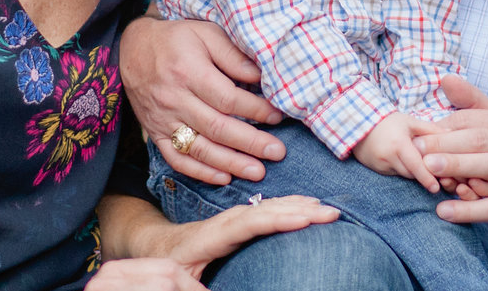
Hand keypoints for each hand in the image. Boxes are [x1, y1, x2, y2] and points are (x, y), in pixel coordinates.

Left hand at [93, 195, 340, 288]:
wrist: (156, 246)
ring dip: (298, 206)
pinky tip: (306, 206)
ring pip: (269, 207)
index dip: (277, 219)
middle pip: (265, 210)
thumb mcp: (179, 279)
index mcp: (212, 236)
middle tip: (330, 213)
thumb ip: (197, 287)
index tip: (304, 219)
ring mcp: (232, 217)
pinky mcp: (238, 219)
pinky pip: (267, 209)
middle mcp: (225, 221)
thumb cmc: (168, 266)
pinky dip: (289, 206)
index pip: (249, 223)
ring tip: (325, 208)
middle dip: (298, 210)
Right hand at [120, 17, 285, 183]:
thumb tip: (260, 77)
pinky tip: (224, 177)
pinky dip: (200, 172)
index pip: (228, 99)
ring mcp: (163, 120)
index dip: (255, 109)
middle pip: (217, 128)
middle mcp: (175, 99)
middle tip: (277, 152)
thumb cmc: (177, 39)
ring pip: (200, 149)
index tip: (277, 115)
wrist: (132, 49)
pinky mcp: (156, 133)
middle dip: (251, 143)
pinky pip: (177, 159)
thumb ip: (232, 55)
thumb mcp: (206, 33)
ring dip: (231, 163)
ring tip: (258, 172)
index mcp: (189, 72)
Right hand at [351, 112, 441, 192]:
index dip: (427, 178)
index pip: (416, 166)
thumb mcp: (411, 122)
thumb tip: (452, 135)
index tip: (436, 188)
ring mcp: (381, 164)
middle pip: (412, 173)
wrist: (360, 123)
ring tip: (419, 164)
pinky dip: (401, 170)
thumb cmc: (389, 122)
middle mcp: (389, 156)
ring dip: (412, 172)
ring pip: (403, 175)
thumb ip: (431, 130)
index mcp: (399, 144)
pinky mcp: (376, 169)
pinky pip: (394, 174)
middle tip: (436, 176)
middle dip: (423, 174)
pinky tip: (403, 161)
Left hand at [413, 75, 487, 229]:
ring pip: (487, 168)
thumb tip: (445, 79)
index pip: (472, 120)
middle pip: (478, 140)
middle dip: (445, 143)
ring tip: (428, 170)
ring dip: (457, 167)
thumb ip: (474, 102)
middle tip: (417, 149)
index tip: (419, 134)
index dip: (443, 127)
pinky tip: (444, 210)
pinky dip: (468, 210)